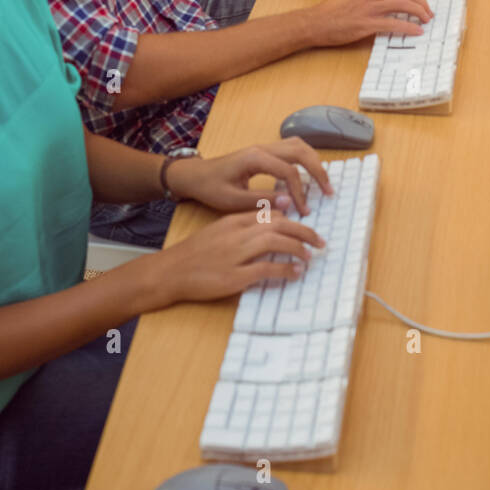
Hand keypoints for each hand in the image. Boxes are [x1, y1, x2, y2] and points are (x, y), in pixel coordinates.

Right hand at [155, 209, 326, 305]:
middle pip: (278, 225)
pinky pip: (266, 269)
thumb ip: (243, 225)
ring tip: (310, 256)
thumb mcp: (219, 231)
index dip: (293, 219)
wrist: (170, 271)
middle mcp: (236, 234)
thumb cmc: (195, 253)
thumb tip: (272, 223)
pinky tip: (295, 272)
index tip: (306, 227)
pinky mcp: (234, 276)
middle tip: (319, 240)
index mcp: (233, 220)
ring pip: (275, 242)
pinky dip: (284, 269)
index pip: (270, 213)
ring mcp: (235, 254)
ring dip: (297, 248)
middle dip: (303, 231)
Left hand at [166, 139, 332, 215]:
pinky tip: (308, 177)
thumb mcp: (232, 200)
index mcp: (255, 158)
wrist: (195, 175)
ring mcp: (264, 147)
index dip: (300, 192)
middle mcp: (262, 148)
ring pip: (298, 145)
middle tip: (328, 192)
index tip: (304, 212)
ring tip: (323, 183)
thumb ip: (261, 201)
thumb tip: (289, 202)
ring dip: (313, 162)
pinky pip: (291, 150)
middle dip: (317, 170)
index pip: (289, 171)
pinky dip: (304, 160)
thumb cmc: (210, 187)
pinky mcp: (264, 152)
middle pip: (300, 151)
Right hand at [312, 0, 445, 45]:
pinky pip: (394, 24)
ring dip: (419, 12)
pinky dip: (408, 27)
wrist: (315, 22)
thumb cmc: (332, 12)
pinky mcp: (367, 23)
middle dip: (420, 2)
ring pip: (402, 5)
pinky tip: (416, 31)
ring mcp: (368, 7)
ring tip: (426, 19)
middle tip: (428, 11)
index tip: (419, 2)